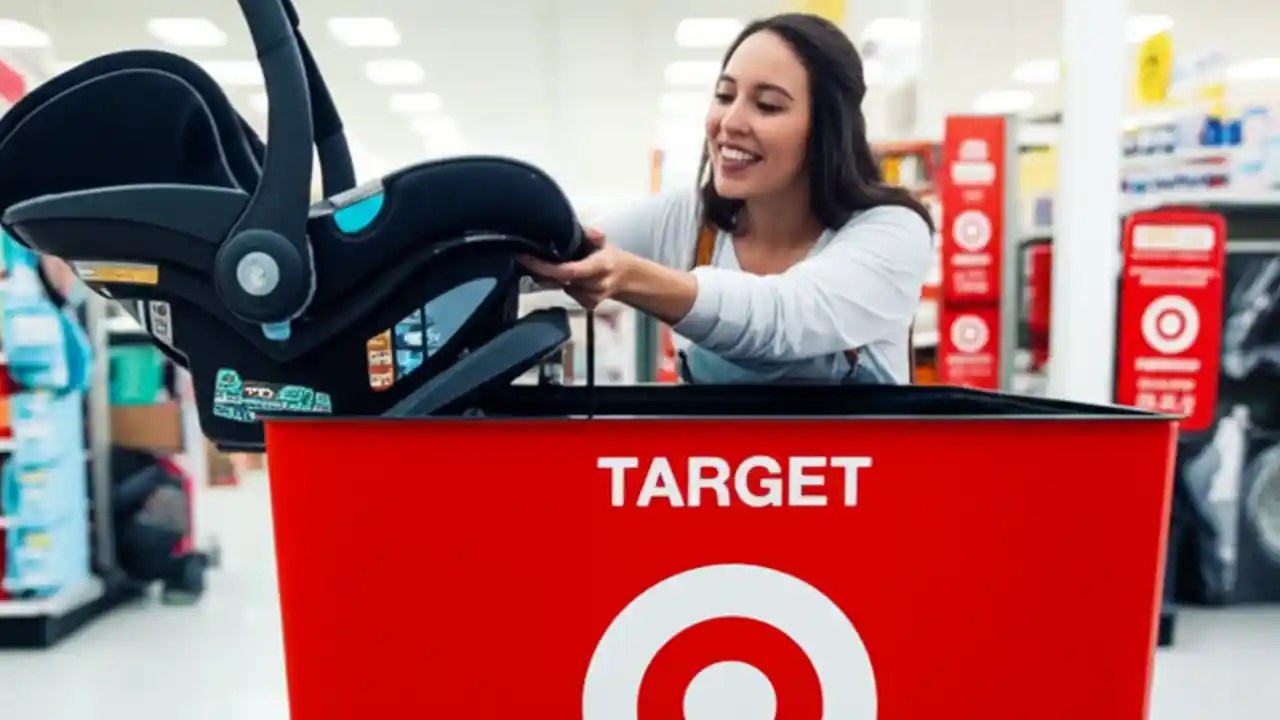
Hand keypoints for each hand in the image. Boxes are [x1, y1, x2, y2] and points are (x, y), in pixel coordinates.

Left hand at [518, 228, 635, 309]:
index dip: (544, 267)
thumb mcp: (603, 241)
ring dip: (553, 277)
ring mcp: (592, 298)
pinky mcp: (588, 306)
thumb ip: (592, 235)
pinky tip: (568, 278)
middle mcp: (596, 285)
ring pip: (562, 287)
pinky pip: (568, 294)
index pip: (568, 271)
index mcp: (600, 266)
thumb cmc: (609, 256)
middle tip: (527, 257)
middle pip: (560, 280)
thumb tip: (579, 230)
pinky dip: (563, 285)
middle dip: (542, 271)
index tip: (525, 257)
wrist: (627, 278)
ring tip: (554, 264)